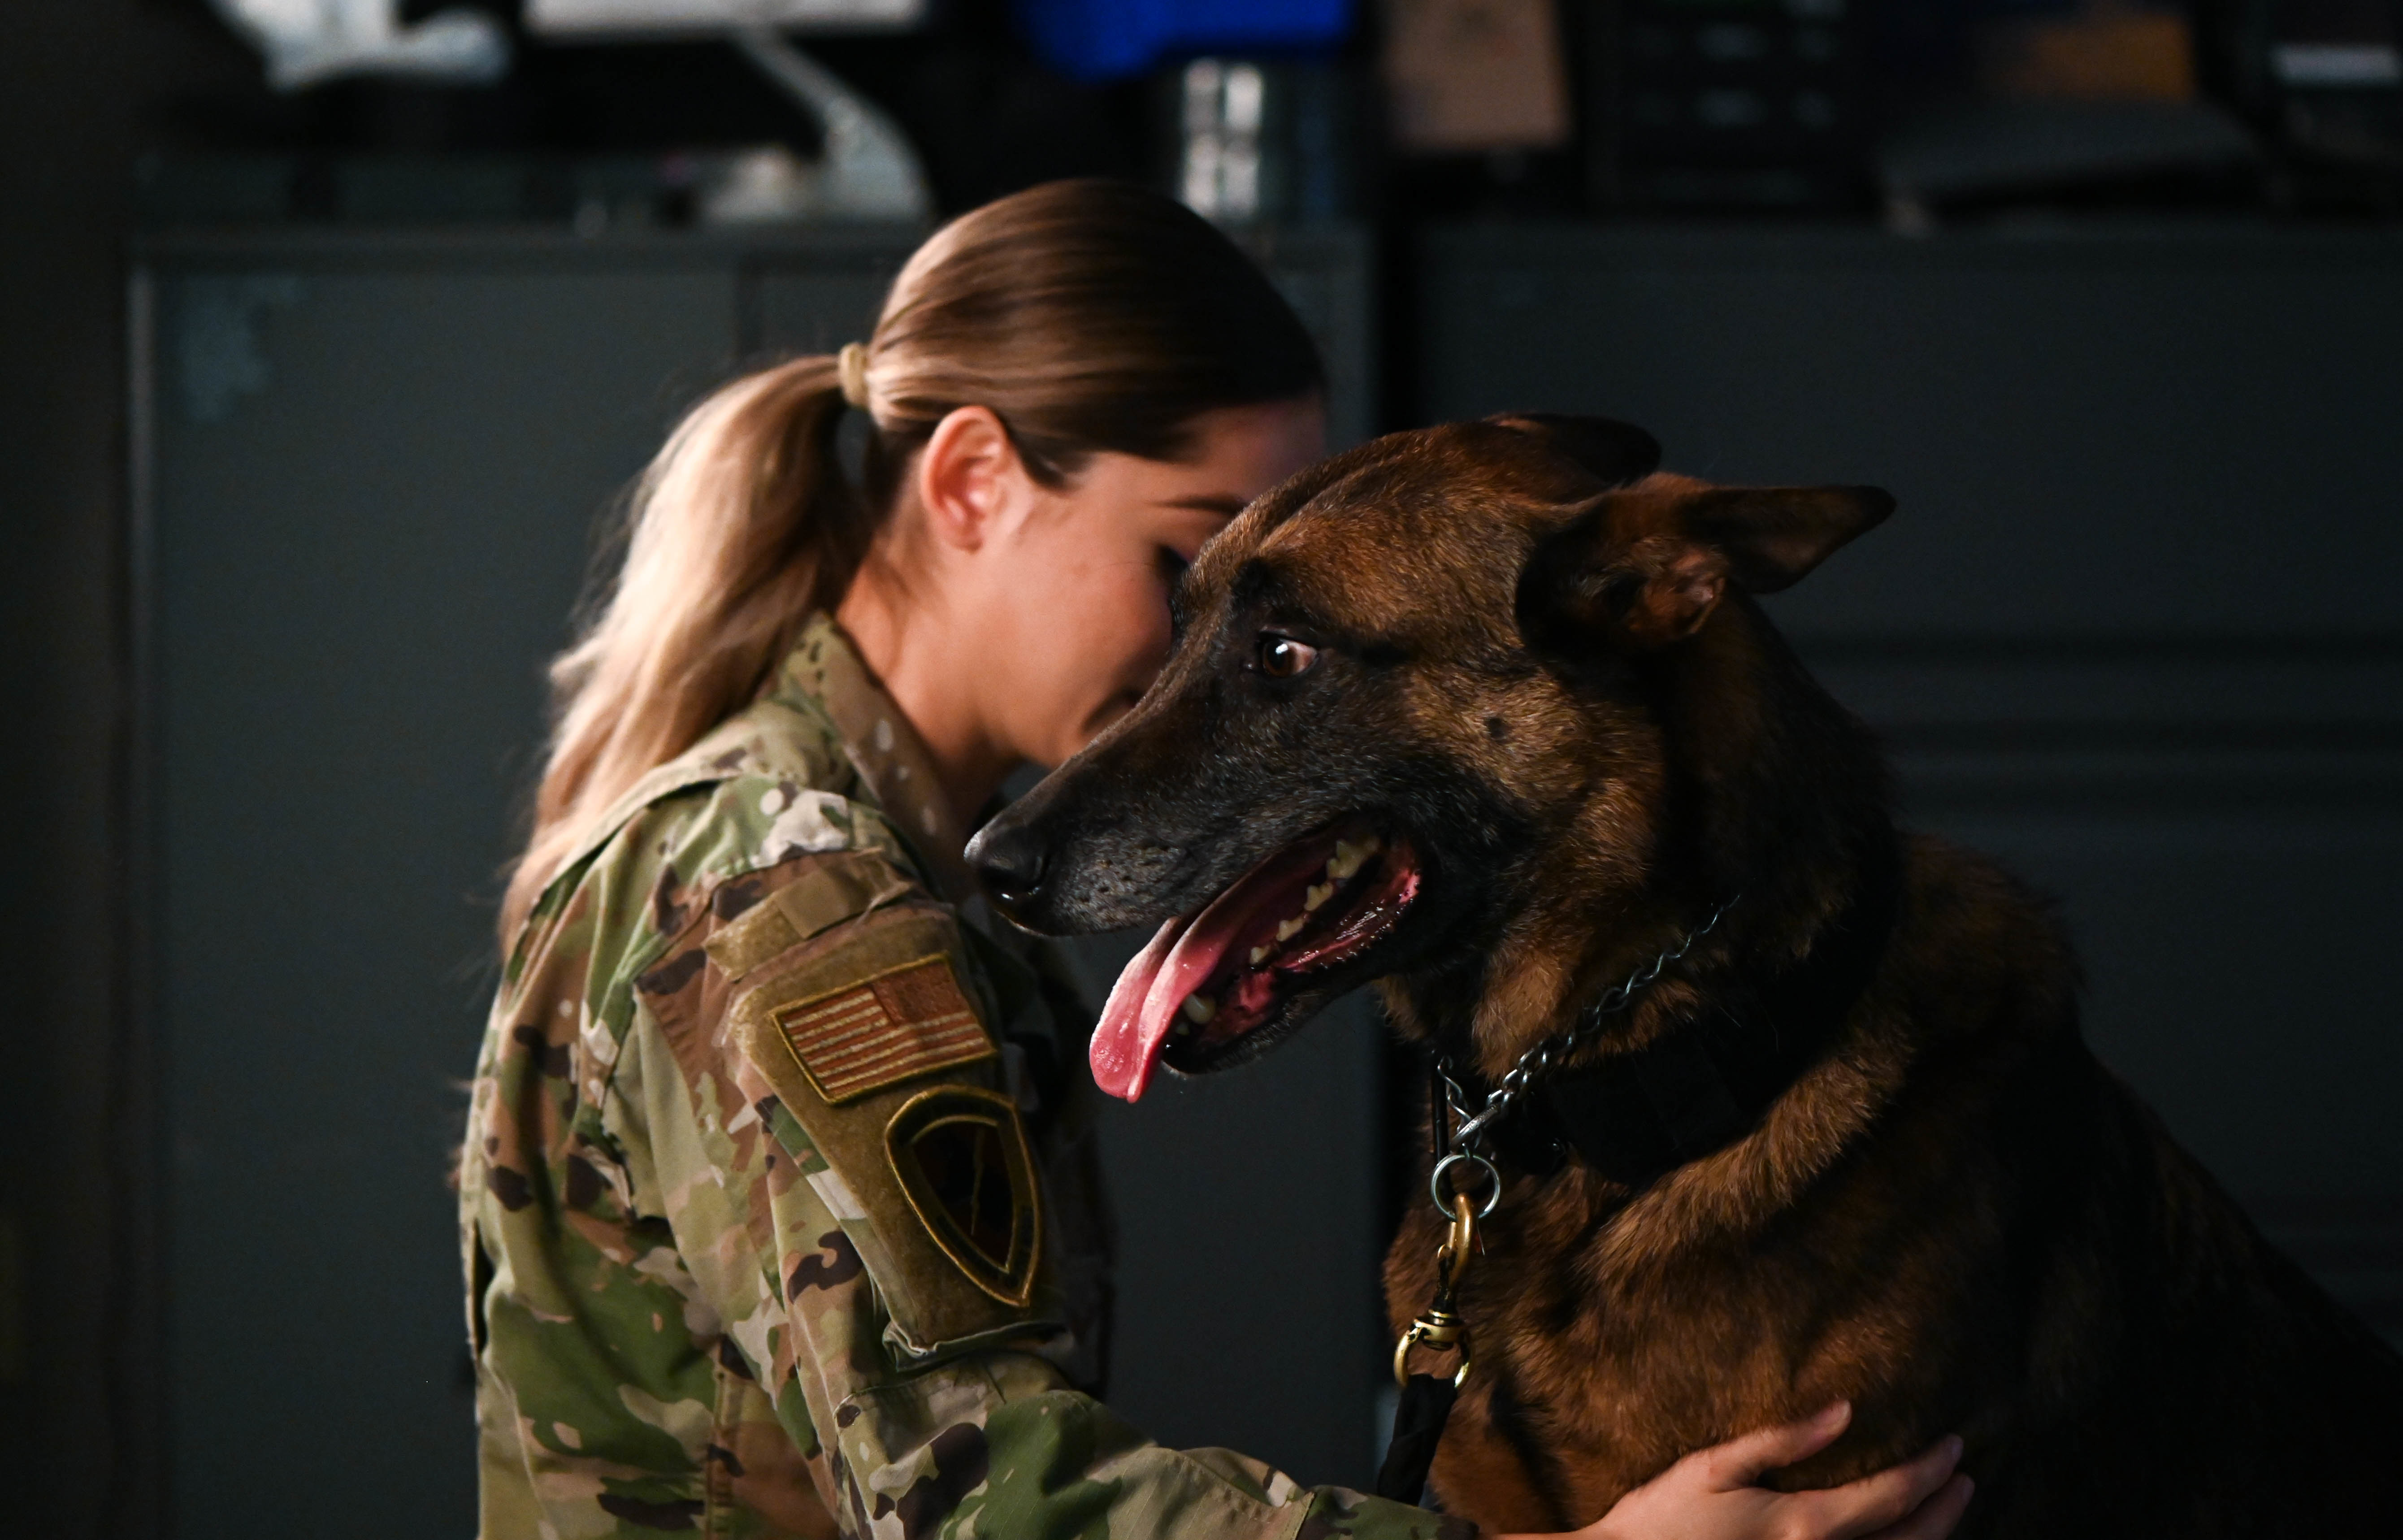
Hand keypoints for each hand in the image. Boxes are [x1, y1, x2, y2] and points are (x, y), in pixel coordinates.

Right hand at [1495, 1402, 1972, 1539]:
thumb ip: (1782, 1440)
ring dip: (1928, 1539)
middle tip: (1963, 1478)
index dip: (1929, 1472)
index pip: (1890, 1498)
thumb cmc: (1665, 1518)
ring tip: (1942, 1512)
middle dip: (1943, 1509)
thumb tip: (1845, 1411)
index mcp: (1803, 1525)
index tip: (1955, 1446)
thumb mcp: (1715, 1466)